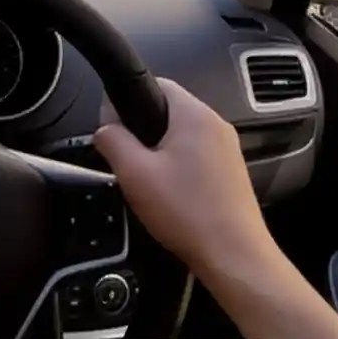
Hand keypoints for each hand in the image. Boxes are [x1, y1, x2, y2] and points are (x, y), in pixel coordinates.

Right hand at [93, 78, 272, 276]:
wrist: (233, 256)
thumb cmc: (187, 213)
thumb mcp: (134, 173)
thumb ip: (112, 141)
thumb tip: (104, 129)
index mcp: (195, 115)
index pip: (156, 83)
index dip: (127, 101)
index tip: (113, 128)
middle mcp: (216, 125)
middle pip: (168, 111)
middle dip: (142, 131)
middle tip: (127, 160)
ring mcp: (227, 150)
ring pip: (180, 136)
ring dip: (159, 151)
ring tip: (147, 181)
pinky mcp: (230, 172)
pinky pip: (195, 156)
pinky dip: (177, 167)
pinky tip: (169, 194)